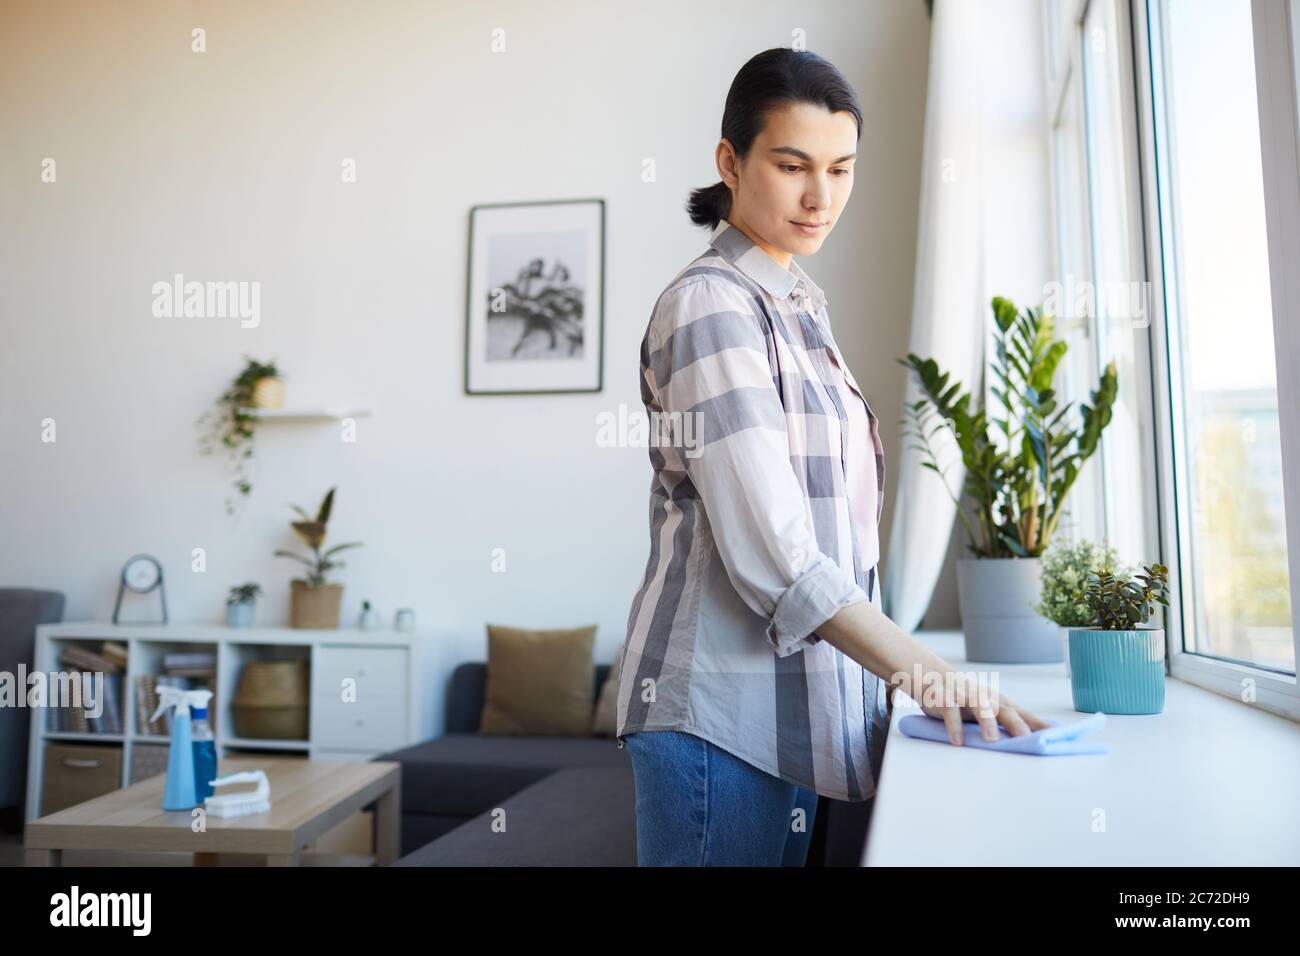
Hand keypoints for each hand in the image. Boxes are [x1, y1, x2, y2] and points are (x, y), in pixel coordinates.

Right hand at [917, 677, 1051, 745]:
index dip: (1040, 725)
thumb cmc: (968, 698)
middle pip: (1005, 710)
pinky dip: (954, 725)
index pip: (1025, 715)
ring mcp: (966, 698)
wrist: (934, 676)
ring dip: (986, 722)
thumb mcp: (990, 707)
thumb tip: (1038, 739)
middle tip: (1026, 739)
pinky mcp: (946, 699)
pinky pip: (951, 711)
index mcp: (1000, 704)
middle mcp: (986, 699)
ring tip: (991, 740)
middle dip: (1016, 725)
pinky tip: (957, 741)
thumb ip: (1009, 722)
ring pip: (979, 707)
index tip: (1057, 737)